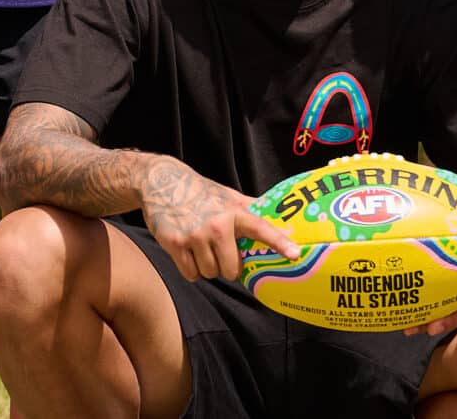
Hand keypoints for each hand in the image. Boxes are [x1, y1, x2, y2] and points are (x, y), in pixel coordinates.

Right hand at [140, 159, 297, 280]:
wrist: (161, 181)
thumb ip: (250, 210)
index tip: (295, 254)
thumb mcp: (228, 196)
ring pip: (210, 273)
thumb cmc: (200, 192)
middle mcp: (217, 224)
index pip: (261, 228)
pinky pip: (191, 274)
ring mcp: (195, 235)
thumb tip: (278, 220)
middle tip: (220, 251)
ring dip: (207, 267)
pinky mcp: (175, 244)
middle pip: (232, 269)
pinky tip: (188, 251)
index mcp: (234, 211)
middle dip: (227, 266)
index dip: (279, 242)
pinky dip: (191, 269)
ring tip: (201, 247)